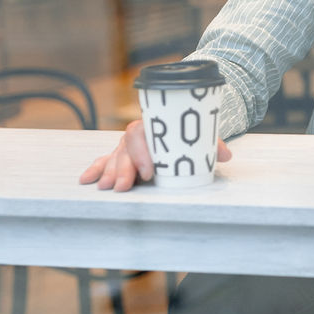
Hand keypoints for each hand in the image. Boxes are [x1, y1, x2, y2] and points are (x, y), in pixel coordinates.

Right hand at [79, 119, 231, 191]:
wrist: (180, 125)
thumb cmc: (187, 135)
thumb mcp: (200, 138)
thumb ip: (211, 145)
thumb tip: (226, 155)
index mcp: (153, 125)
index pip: (142, 134)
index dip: (143, 152)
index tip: (149, 171)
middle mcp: (137, 134)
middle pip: (125, 148)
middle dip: (124, 169)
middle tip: (124, 186)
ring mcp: (127, 146)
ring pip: (114, 157)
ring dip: (110, 173)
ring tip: (108, 188)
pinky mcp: (121, 156)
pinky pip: (105, 161)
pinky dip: (96, 169)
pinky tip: (87, 180)